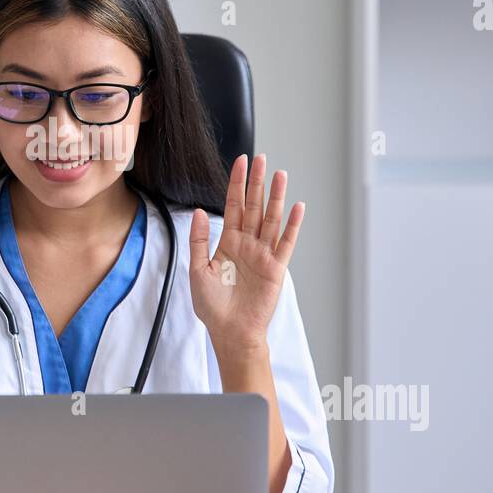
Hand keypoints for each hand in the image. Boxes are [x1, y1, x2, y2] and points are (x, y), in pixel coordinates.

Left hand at [188, 153, 303, 357]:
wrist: (230, 332)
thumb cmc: (213, 306)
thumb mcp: (196, 270)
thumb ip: (199, 240)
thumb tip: (198, 211)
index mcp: (228, 242)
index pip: (233, 206)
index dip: (236, 184)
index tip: (241, 163)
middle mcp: (247, 244)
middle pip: (253, 206)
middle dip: (257, 182)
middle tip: (261, 160)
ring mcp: (263, 254)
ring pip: (270, 219)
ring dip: (276, 197)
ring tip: (280, 175)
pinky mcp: (275, 268)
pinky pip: (285, 242)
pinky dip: (291, 225)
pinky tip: (296, 207)